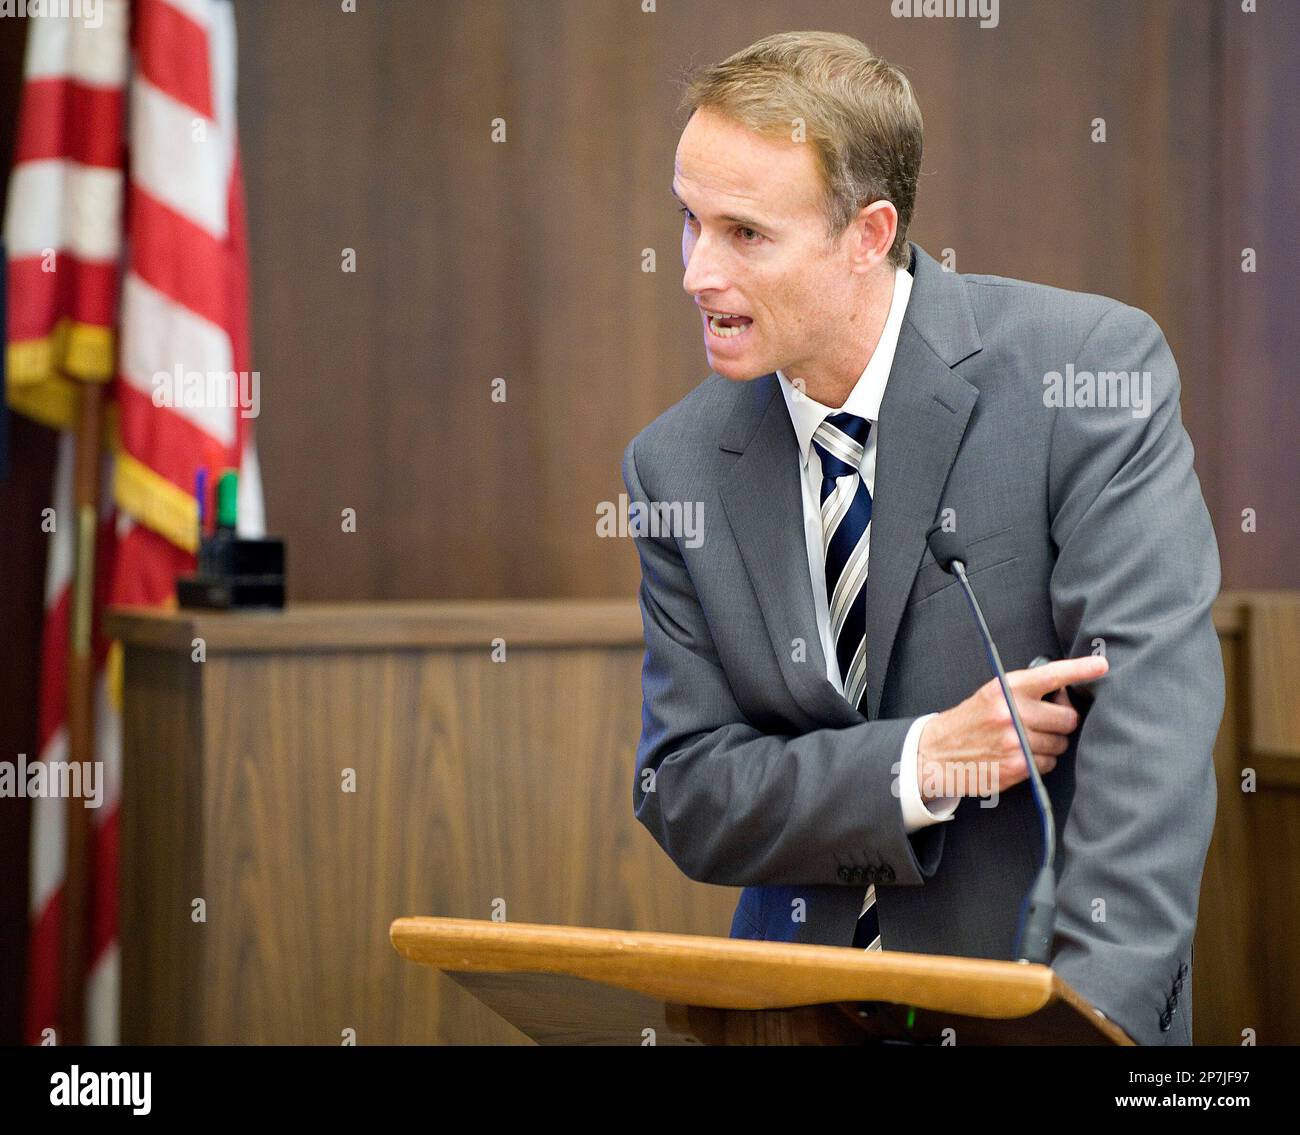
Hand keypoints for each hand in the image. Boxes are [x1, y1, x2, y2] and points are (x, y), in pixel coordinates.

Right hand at [917, 655, 1108, 799]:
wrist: (938, 752)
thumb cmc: (971, 720)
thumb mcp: (991, 694)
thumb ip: (1025, 691)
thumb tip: (1064, 693)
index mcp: (1005, 689)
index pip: (1050, 675)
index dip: (1080, 670)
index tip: (1101, 665)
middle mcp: (1011, 712)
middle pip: (1068, 718)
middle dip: (1062, 721)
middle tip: (1045, 721)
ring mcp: (1015, 741)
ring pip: (1061, 743)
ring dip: (1050, 743)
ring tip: (1025, 740)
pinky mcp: (1017, 767)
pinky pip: (1049, 763)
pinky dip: (1040, 762)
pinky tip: (1020, 756)